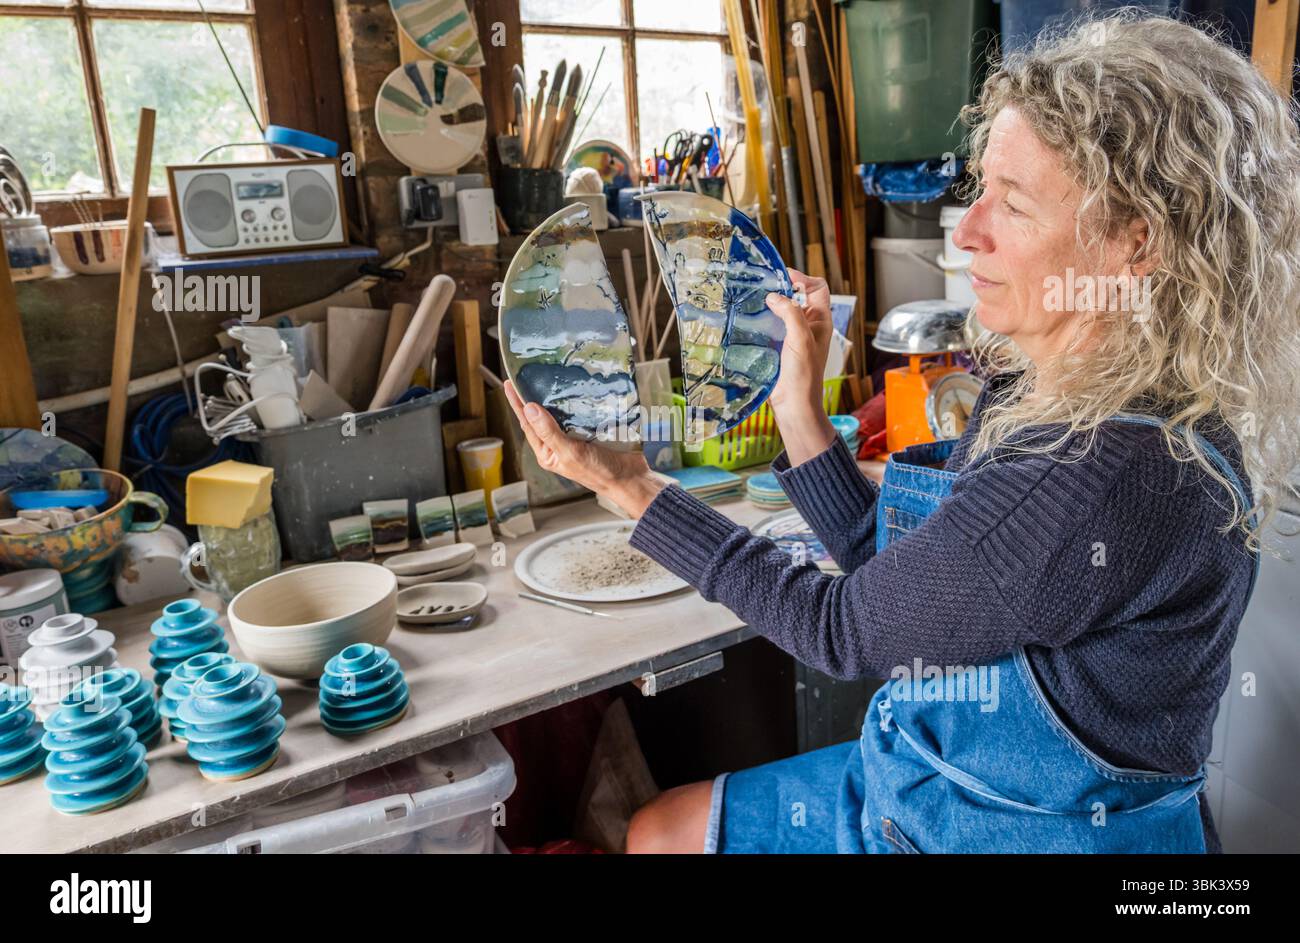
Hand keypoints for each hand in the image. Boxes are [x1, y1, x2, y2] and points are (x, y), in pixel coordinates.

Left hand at [504, 381, 666, 518]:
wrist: (630, 478)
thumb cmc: (599, 472)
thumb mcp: (569, 452)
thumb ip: (548, 431)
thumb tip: (529, 408)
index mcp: (547, 452)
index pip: (527, 424)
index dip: (517, 403)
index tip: (509, 383)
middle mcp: (558, 443)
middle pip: (541, 416)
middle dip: (532, 397)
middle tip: (525, 374)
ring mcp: (575, 435)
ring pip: (560, 412)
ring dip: (554, 396)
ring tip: (545, 377)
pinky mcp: (591, 428)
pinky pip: (579, 411)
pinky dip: (575, 399)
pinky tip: (574, 387)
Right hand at [765, 271, 836, 465]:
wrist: (793, 405)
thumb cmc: (803, 375)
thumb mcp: (801, 339)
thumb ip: (791, 314)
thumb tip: (774, 296)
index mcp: (821, 321)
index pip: (817, 288)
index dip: (802, 278)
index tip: (782, 276)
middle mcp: (808, 325)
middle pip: (797, 296)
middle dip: (782, 288)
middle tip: (762, 286)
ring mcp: (792, 336)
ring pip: (781, 311)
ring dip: (769, 305)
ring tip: (751, 300)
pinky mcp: (778, 346)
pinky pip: (770, 326)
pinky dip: (760, 319)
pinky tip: (748, 319)